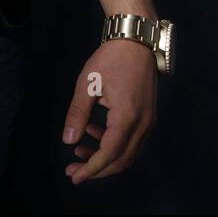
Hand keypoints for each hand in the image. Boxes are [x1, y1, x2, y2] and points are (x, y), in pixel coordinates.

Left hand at [61, 37, 157, 183]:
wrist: (136, 40)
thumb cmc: (110, 58)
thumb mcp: (88, 83)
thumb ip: (77, 113)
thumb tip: (68, 141)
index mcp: (127, 117)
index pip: (109, 154)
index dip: (91, 169)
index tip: (73, 175)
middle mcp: (143, 124)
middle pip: (121, 160)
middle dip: (96, 169)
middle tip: (73, 168)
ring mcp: (148, 121)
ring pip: (128, 152)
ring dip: (105, 157)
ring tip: (80, 150)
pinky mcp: (148, 115)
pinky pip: (132, 140)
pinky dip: (113, 143)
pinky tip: (93, 131)